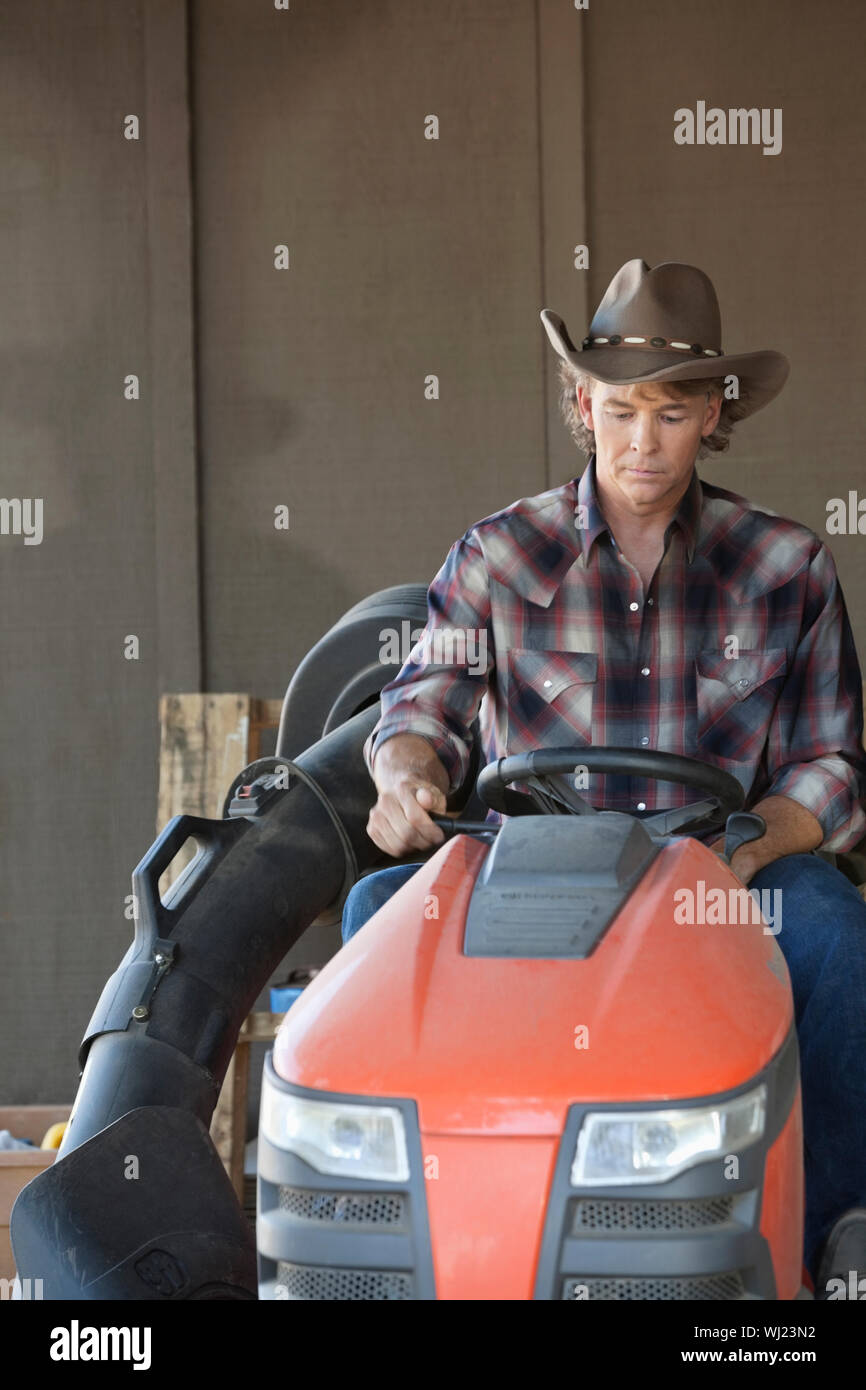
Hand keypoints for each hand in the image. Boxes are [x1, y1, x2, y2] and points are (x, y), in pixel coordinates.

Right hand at [366, 735, 454, 857]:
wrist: (402, 794)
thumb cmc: (421, 798)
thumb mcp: (433, 794)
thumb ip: (433, 798)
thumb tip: (426, 798)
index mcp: (402, 789)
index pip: (415, 818)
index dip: (430, 831)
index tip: (439, 836)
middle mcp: (385, 800)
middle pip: (406, 833)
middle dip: (423, 842)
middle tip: (432, 841)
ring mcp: (376, 815)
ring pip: (397, 844)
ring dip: (414, 848)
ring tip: (422, 842)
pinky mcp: (372, 829)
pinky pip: (389, 849)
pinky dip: (402, 850)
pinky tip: (410, 843)